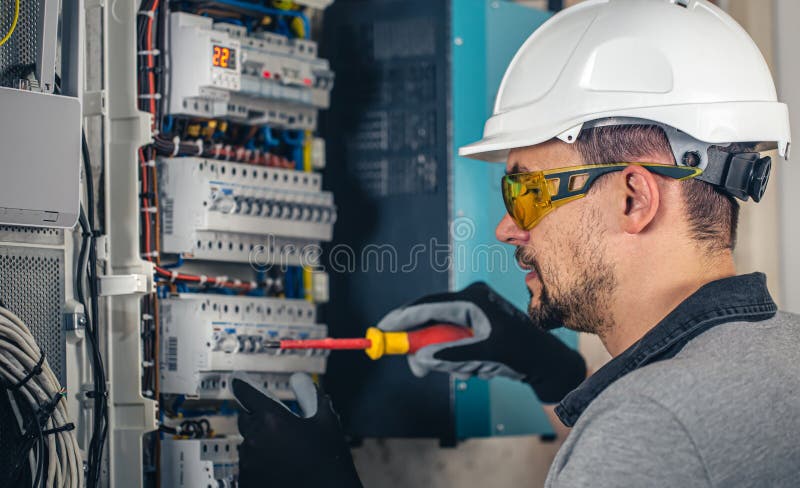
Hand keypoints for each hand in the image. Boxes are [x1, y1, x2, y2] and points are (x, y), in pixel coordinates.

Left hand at [232, 373, 361, 487]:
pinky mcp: (246, 481)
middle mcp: (255, 440)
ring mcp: (248, 463)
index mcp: (272, 420)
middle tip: (276, 425)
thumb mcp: (327, 423)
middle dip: (257, 418)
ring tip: (284, 452)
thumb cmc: (329, 463)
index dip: (242, 386)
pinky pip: (247, 466)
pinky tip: (278, 468)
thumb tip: (301, 380)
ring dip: (259, 442)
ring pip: (247, 443)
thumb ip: (311, 396)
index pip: (248, 394)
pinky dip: (258, 464)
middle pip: (245, 419)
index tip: (237, 381)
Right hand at [377, 282, 585, 402]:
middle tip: (414, 365)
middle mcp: (469, 300)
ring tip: (470, 369)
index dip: (402, 318)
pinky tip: (474, 367)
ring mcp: (472, 311)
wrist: (546, 361)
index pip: (428, 306)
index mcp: (472, 299)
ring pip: (440, 333)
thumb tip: (421, 358)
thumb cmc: (522, 353)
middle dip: (421, 344)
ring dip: (444, 355)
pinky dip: (453, 356)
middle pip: (430, 318)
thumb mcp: (486, 356)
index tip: (382, 330)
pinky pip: (451, 339)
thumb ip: (451, 355)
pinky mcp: (474, 323)